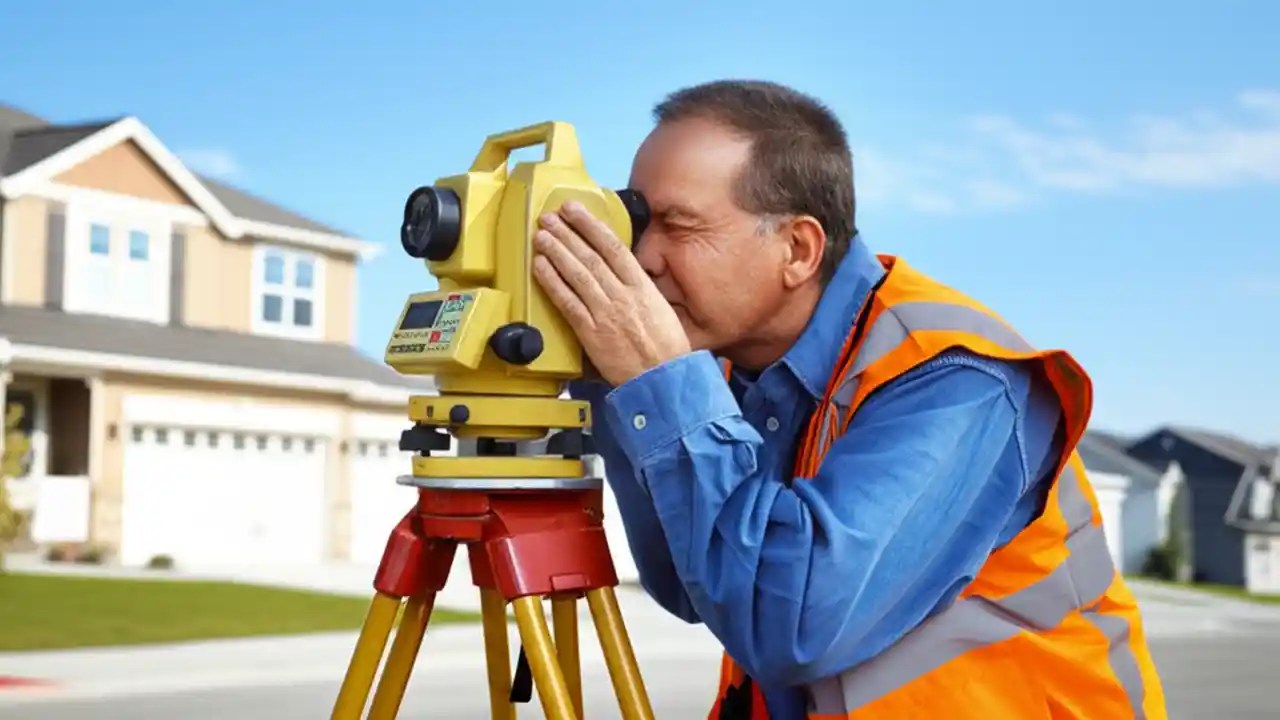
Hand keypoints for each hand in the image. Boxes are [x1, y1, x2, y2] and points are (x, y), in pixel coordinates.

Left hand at [532, 200, 690, 385]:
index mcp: (642, 287)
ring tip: (541, 235)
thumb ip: (640, 290)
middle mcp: (622, 295)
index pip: (613, 246)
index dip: (590, 225)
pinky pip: (567, 302)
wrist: (664, 380)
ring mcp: (605, 313)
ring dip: (556, 251)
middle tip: (549, 217)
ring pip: (576, 274)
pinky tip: (540, 267)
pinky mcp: (591, 333)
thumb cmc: (667, 349)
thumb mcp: (661, 308)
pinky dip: (552, 282)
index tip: (575, 210)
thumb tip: (624, 274)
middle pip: (589, 256)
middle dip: (567, 233)